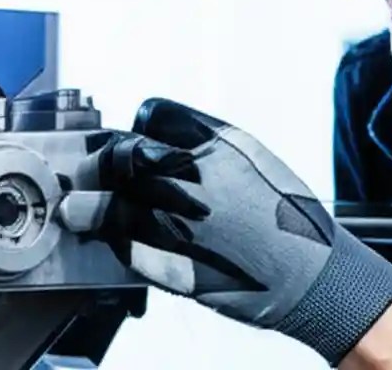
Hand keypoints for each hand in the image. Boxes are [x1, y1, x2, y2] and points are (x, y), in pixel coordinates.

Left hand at [88, 98, 391, 366]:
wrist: (317, 276)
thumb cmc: (292, 219)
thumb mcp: (256, 160)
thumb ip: (206, 149)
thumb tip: (160, 146)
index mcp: (220, 144)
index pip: (151, 115)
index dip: (136, 128)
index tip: (132, 140)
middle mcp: (197, 179)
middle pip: (120, 155)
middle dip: (99, 163)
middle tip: (88, 173)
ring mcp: (182, 224)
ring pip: (110, 204)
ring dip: (86, 206)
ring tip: (74, 210)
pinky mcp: (175, 267)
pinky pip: (125, 247)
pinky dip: (113, 241)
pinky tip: (112, 239)